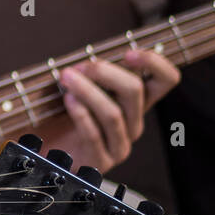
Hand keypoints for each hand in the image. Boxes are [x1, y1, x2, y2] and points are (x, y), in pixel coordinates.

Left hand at [51, 49, 178, 171]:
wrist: (49, 152)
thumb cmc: (64, 116)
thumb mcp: (82, 90)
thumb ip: (93, 74)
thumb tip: (89, 54)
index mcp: (135, 103)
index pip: (165, 80)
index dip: (155, 63)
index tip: (129, 53)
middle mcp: (133, 123)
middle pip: (134, 91)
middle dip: (104, 72)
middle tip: (78, 66)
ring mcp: (119, 144)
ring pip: (112, 113)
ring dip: (87, 91)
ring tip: (66, 78)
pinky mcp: (100, 161)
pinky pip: (94, 135)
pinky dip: (81, 114)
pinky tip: (68, 100)